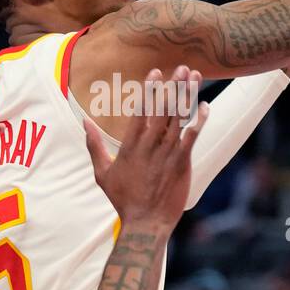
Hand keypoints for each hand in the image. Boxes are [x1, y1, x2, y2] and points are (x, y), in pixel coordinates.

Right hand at [86, 65, 209, 228]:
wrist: (145, 223)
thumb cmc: (123, 199)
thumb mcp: (102, 172)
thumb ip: (94, 145)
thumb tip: (84, 122)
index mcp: (130, 145)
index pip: (141, 111)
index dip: (150, 90)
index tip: (156, 73)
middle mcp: (150, 145)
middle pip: (163, 109)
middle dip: (173, 86)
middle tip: (182, 66)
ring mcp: (167, 154)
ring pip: (179, 119)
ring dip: (188, 96)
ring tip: (194, 77)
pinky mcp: (182, 163)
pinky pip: (192, 137)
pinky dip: (199, 121)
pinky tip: (205, 106)